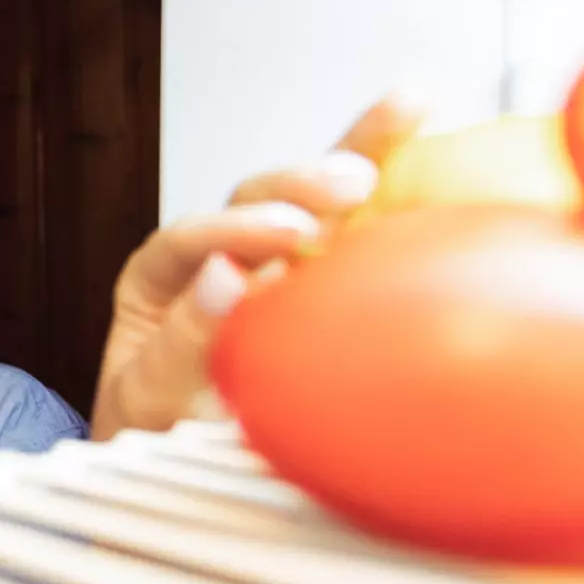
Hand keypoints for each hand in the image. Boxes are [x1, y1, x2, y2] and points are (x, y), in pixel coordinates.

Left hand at [87, 95, 425, 440]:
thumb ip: (180, 344)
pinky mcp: (333, 280)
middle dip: (300, 184)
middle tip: (348, 182)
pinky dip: (398, 178)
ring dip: (358, 150)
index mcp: (162, 279)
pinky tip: (433, 123)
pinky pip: (361, 224)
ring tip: (407, 109)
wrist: (186, 473)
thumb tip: (226, 279)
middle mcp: (222, 256)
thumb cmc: (165, 435)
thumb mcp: (150, 398)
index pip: (189, 241)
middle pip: (254, 197)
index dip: (233, 232)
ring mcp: (281, 262)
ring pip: (314, 196)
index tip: (284, 236)